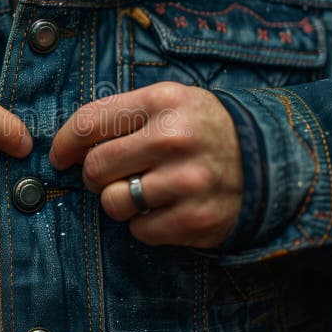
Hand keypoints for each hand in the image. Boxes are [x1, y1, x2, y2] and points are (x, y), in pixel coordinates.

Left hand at [49, 82, 242, 247]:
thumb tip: (70, 141)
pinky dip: (143, 223)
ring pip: (113, 203)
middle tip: (107, 176)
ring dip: (118, 201)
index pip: (89, 122)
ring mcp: (186, 181)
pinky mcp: (195, 218)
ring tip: (142, 191)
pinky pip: (139, 230)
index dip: (65, 143)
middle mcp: (173, 139)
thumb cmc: (205, 129)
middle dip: (93, 176)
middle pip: (95, 167)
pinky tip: (163, 208)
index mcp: (162, 102)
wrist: (271, 160)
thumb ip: (124, 113)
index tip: (60, 156)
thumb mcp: (172, 102)